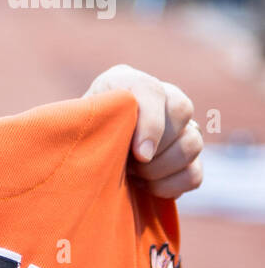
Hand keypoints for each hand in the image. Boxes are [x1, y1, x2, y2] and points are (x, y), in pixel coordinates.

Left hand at [85, 65, 203, 198]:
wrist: (75, 163)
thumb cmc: (72, 138)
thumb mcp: (75, 123)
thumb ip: (95, 120)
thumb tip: (137, 148)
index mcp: (127, 82)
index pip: (152, 90)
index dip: (151, 124)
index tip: (139, 155)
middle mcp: (160, 97)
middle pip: (182, 111)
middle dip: (155, 147)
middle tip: (128, 164)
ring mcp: (179, 126)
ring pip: (193, 143)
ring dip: (161, 168)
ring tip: (132, 175)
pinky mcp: (187, 159)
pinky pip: (194, 174)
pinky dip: (171, 185)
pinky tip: (145, 186)